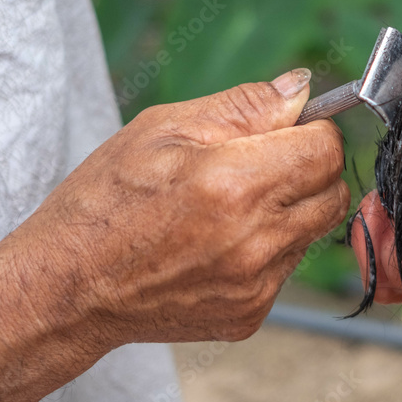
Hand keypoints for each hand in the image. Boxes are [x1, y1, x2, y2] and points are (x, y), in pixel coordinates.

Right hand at [26, 68, 348, 345]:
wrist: (68, 289)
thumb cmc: (105, 202)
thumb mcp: (163, 128)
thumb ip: (245, 105)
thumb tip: (301, 87)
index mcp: (237, 183)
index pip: (326, 149)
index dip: (312, 131)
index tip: (287, 130)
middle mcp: (257, 240)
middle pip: (333, 192)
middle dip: (309, 169)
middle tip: (262, 164)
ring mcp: (257, 284)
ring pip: (312, 231)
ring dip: (289, 210)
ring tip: (231, 206)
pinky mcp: (251, 314)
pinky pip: (286, 269)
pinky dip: (267, 249)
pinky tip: (219, 243)